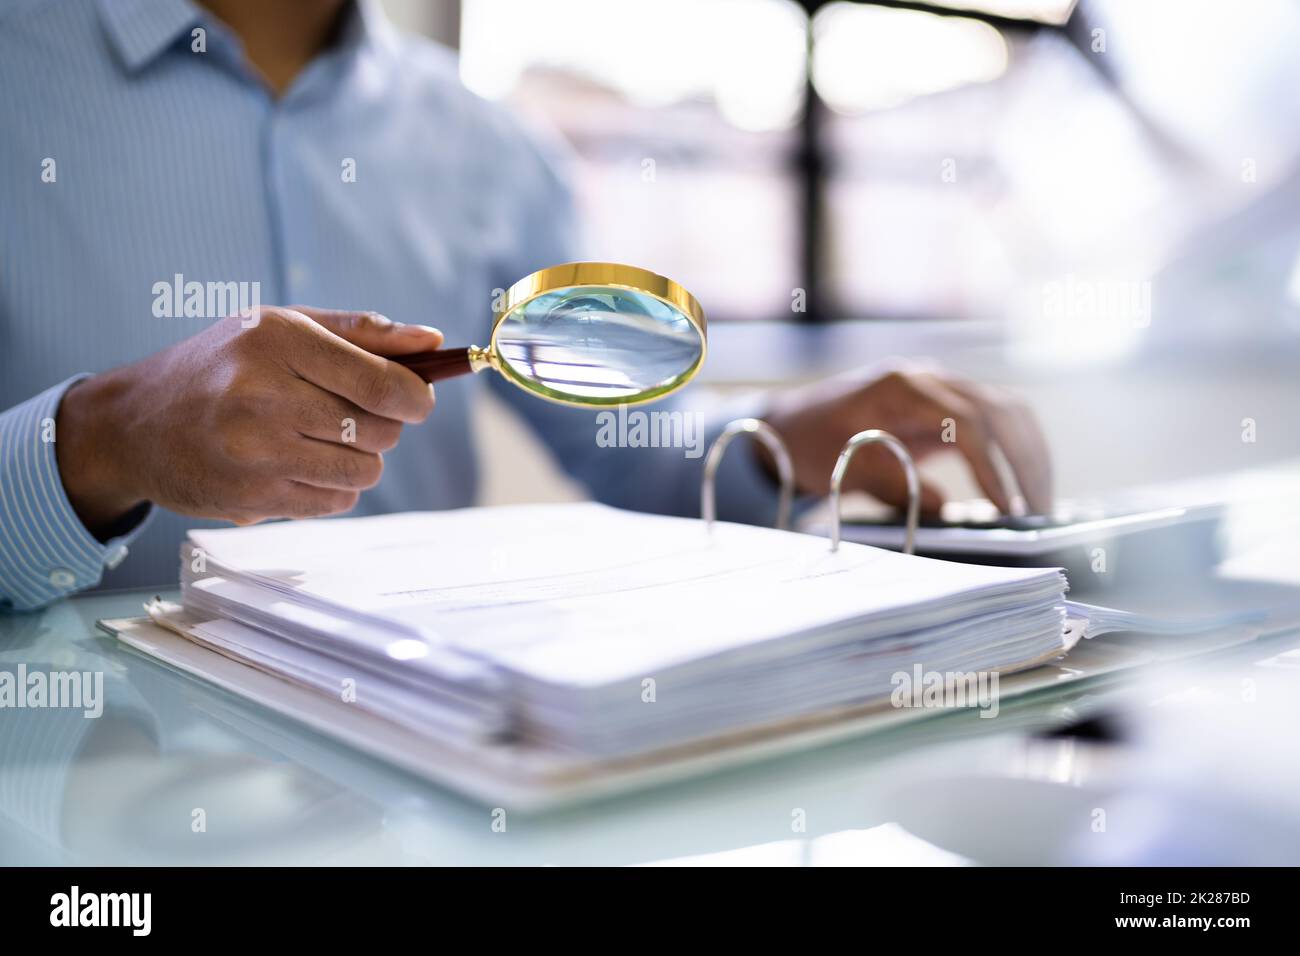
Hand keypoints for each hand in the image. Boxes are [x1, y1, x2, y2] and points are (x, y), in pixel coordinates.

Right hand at [56, 306, 441, 534]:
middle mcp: (263, 393)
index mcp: (277, 339)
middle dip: (383, 427)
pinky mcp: (251, 497)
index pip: (382, 382)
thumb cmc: (222, 367)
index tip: (417, 400)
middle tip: (352, 416)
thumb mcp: (280, 327)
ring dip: (359, 460)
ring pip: (363, 471)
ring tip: (322, 441)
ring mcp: (255, 450)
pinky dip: (333, 488)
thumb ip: (362, 332)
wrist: (134, 425)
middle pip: (380, 430)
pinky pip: (336, 502)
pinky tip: (300, 466)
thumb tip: (433, 341)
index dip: (415, 397)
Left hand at [763, 363, 1051, 514]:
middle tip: (1036, 514)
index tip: (1004, 508)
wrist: (792, 425)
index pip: (966, 420)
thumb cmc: (810, 442)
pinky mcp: (948, 413)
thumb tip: (941, 508)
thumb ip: (890, 481)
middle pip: (1001, 411)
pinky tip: (1024, 491)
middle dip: (1025, 463)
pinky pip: (998, 426)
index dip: (990, 465)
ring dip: (1031, 458)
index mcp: (902, 385)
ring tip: (1039, 507)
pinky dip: (1017, 455)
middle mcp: (931, 381)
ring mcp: (943, 393)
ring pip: (1009, 414)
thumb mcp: (840, 463)